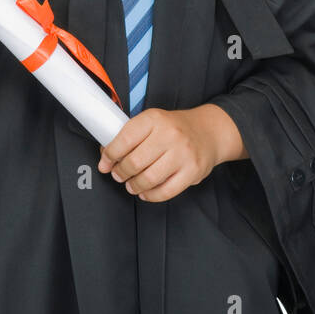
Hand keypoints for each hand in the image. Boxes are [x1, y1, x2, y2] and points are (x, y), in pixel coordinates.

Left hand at [97, 104, 247, 202]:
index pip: (124, 139)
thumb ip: (130, 136)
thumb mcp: (153, 122)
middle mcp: (170, 134)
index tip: (105, 163)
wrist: (209, 132)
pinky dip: (151, 195)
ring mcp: (183, 153)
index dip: (110, 155)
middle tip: (118, 175)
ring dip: (134, 186)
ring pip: (148, 179)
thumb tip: (105, 157)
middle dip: (121, 173)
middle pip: (135, 162)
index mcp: (154, 118)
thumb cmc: (174, 129)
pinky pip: (166, 191)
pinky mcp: (193, 171)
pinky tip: (146, 192)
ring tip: (131, 185)